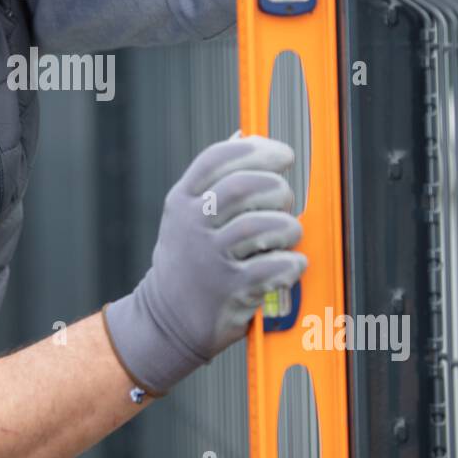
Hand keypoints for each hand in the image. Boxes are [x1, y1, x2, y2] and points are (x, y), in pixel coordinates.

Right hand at [103, 135, 306, 395]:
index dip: (256, 150)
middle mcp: (192, 226)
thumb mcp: (185, 215)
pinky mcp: (229, 290)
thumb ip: (213, 179)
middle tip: (285, 200)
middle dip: (276, 188)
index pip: (216, 159)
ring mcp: (209, 258)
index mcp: (182, 201)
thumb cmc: (186, 262)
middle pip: (242, 188)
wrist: (166, 321)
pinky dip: (291, 263)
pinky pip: (273, 267)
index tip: (282, 155)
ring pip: (261, 226)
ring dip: (287, 227)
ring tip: (288, 235)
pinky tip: (288, 264)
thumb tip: (242, 136)